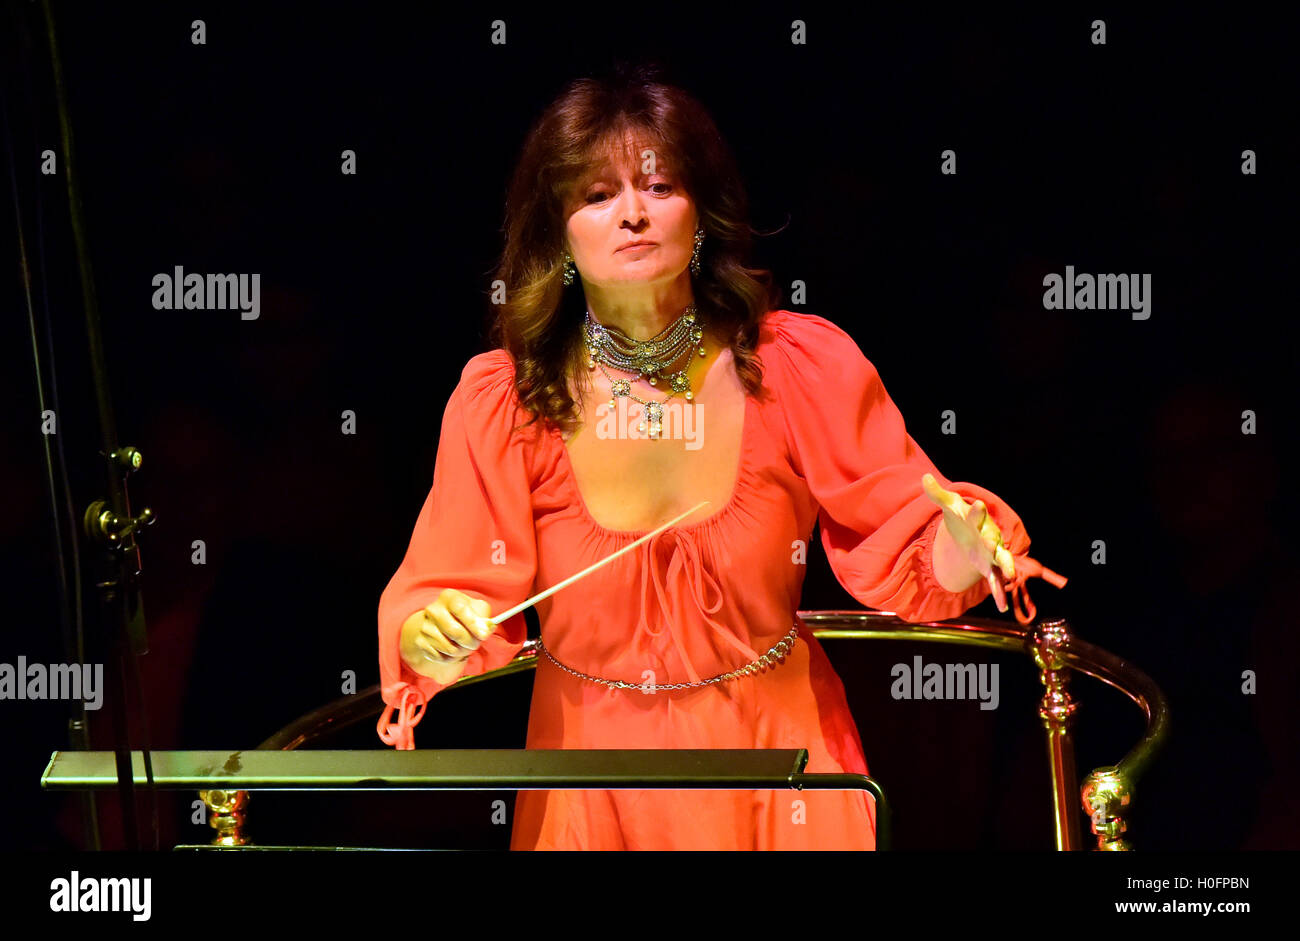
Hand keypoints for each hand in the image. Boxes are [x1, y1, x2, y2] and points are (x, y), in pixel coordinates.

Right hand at [401, 588, 495, 669]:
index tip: (484, 635)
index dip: (473, 624)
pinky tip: (452, 649)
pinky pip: (440, 656)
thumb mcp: (477, 610)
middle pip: (455, 632)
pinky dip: (450, 658)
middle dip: (470, 642)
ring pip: (449, 648)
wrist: (440, 623)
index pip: (460, 609)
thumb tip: (487, 628)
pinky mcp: (420, 642)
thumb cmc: (463, 615)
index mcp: (449, 597)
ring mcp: (425, 626)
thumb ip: (485, 617)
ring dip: (461, 651)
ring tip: (464, 646)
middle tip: (476, 644)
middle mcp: (433, 609)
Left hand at [921, 473, 1015, 611]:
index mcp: (977, 520)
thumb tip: (924, 477)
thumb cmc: (960, 516)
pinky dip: (999, 593)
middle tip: (992, 542)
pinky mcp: (990, 567)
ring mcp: (991, 553)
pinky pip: (997, 581)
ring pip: (1001, 561)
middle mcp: (988, 536)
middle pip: (991, 538)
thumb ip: (936, 493)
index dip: (977, 510)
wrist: (970, 531)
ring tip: (1008, 576)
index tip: (978, 504)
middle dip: (992, 540)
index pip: (977, 514)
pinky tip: (1002, 608)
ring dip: (1004, 567)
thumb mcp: (947, 505)